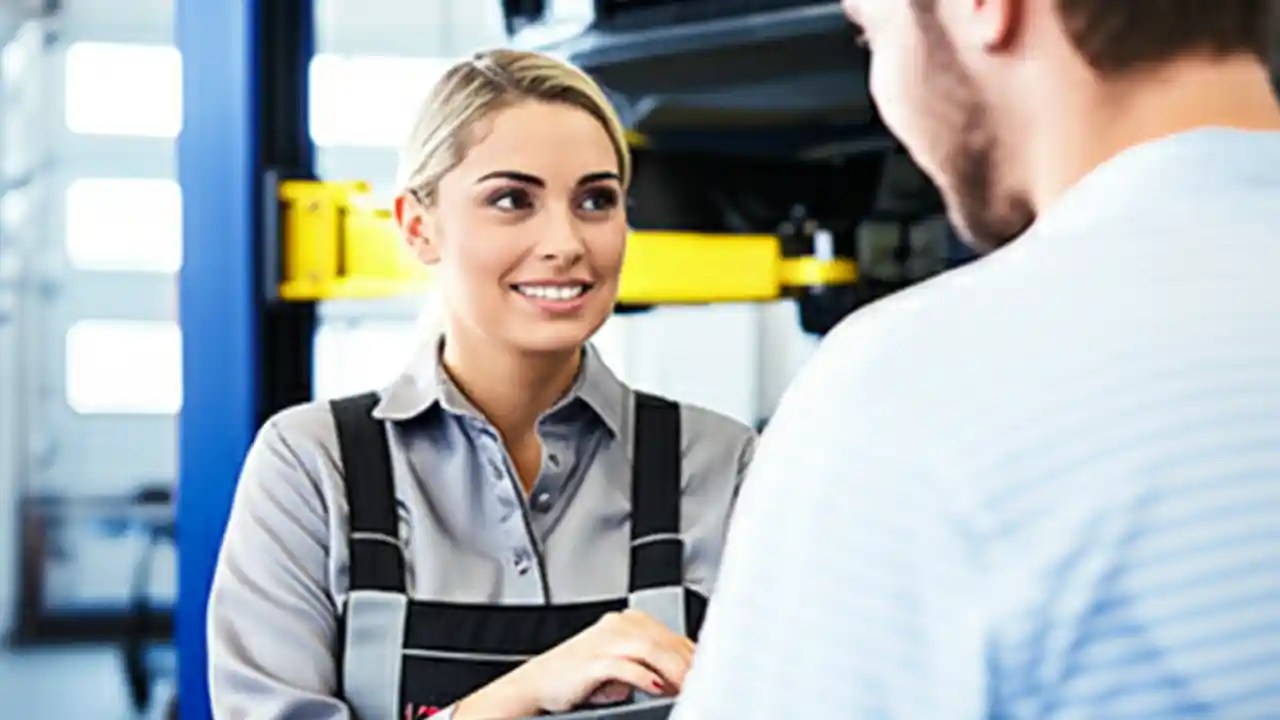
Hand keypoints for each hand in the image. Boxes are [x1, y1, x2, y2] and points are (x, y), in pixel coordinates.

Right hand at [453, 610, 694, 718]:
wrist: (537, 684)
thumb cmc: (577, 676)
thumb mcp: (619, 664)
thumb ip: (648, 663)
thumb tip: (681, 675)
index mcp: (627, 621)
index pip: (670, 634)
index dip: (693, 653)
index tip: (710, 671)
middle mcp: (617, 626)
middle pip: (664, 640)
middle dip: (688, 662)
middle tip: (705, 681)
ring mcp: (603, 641)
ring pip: (649, 649)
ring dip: (673, 669)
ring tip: (687, 686)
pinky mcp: (591, 660)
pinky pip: (624, 665)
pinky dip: (644, 677)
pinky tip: (658, 688)